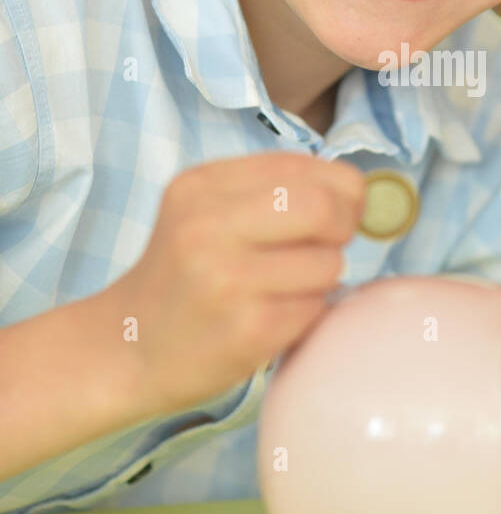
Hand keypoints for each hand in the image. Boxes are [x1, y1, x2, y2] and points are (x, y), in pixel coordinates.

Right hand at [108, 152, 365, 415]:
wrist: (127, 347)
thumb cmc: (185, 276)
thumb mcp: (206, 211)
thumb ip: (272, 190)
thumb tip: (359, 190)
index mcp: (202, 186)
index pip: (305, 166)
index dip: (341, 189)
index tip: (341, 210)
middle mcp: (208, 227)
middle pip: (324, 208)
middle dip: (344, 227)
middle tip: (329, 246)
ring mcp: (227, 280)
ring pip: (328, 264)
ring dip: (323, 280)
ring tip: (286, 289)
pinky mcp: (247, 331)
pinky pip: (315, 310)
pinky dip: (307, 314)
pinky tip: (273, 318)